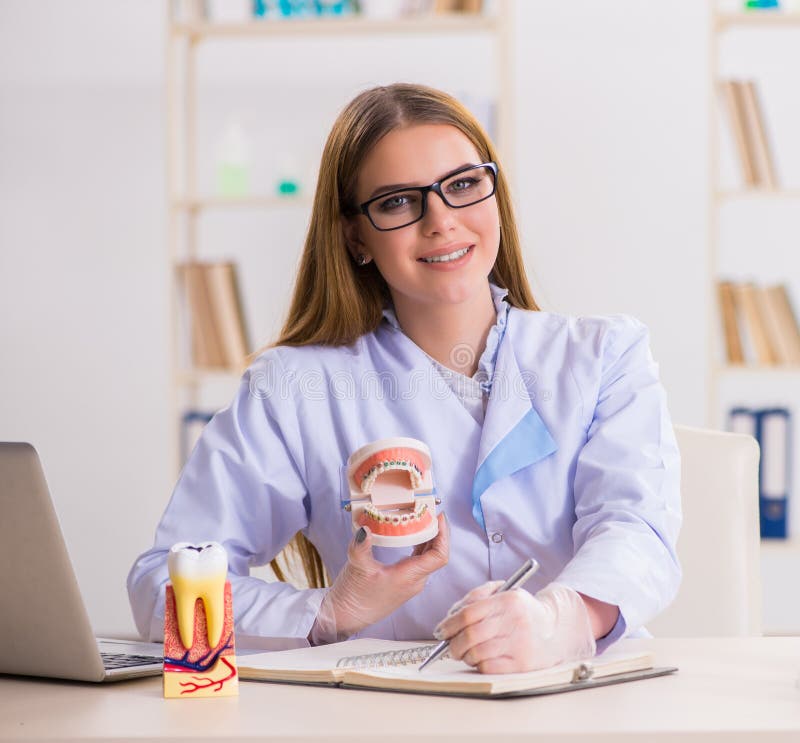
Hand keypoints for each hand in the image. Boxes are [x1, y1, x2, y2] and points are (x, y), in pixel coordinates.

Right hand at [310, 513, 448, 643]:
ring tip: (423, 518)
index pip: (439, 556)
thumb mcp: (356, 568)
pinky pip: (419, 560)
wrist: (346, 617)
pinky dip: (419, 545)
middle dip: (437, 532)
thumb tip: (365, 528)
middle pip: (436, 554)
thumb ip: (361, 546)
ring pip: (428, 557)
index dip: (444, 535)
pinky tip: (413, 534)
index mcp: (409, 577)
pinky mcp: (403, 581)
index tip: (439, 517)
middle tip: (430, 511)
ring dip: (429, 538)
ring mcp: (410, 582)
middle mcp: (414, 581)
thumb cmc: (353, 597)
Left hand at [433, 582, 595, 673]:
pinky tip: (481, 660)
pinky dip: (478, 665)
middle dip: (454, 643)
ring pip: (477, 653)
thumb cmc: (521, 611)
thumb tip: (450, 616)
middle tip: (450, 646)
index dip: (449, 624)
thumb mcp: (503, 593)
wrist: (555, 629)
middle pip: (471, 635)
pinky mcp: (523, 664)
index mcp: (509, 600)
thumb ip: (476, 597)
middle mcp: (516, 621)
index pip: (469, 613)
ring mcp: (520, 644)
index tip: (441, 631)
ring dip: (465, 655)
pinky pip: (488, 668)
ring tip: (466, 652)